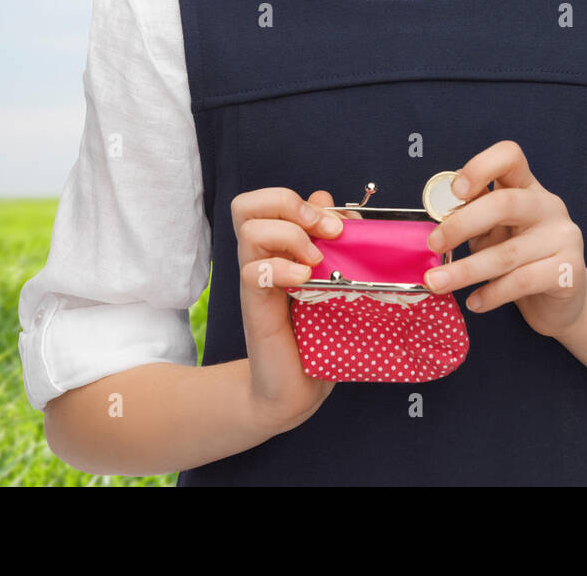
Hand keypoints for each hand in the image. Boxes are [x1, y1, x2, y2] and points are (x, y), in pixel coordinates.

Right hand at [231, 186, 346, 432]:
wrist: (297, 388)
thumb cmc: (318, 332)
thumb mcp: (333, 279)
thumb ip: (331, 239)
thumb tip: (325, 198)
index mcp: (278, 248)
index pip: (268, 200)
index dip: (303, 201)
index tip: (339, 226)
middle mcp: (261, 259)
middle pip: (247, 205)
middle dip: (289, 204)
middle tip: (324, 232)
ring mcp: (256, 283)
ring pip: (249, 229)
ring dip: (291, 236)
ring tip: (316, 261)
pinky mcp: (256, 309)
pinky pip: (252, 272)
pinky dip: (283, 269)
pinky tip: (305, 282)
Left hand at [423, 140, 586, 339]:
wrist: (563, 301)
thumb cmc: (521, 260)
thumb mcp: (496, 232)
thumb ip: (474, 220)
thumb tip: (438, 220)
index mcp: (527, 187)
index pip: (510, 157)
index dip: (480, 167)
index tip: (455, 192)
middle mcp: (548, 206)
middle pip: (504, 203)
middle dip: (462, 224)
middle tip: (434, 244)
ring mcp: (562, 237)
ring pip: (507, 253)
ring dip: (465, 270)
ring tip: (436, 282)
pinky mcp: (568, 272)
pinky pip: (521, 282)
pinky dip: (491, 294)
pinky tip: (474, 302)